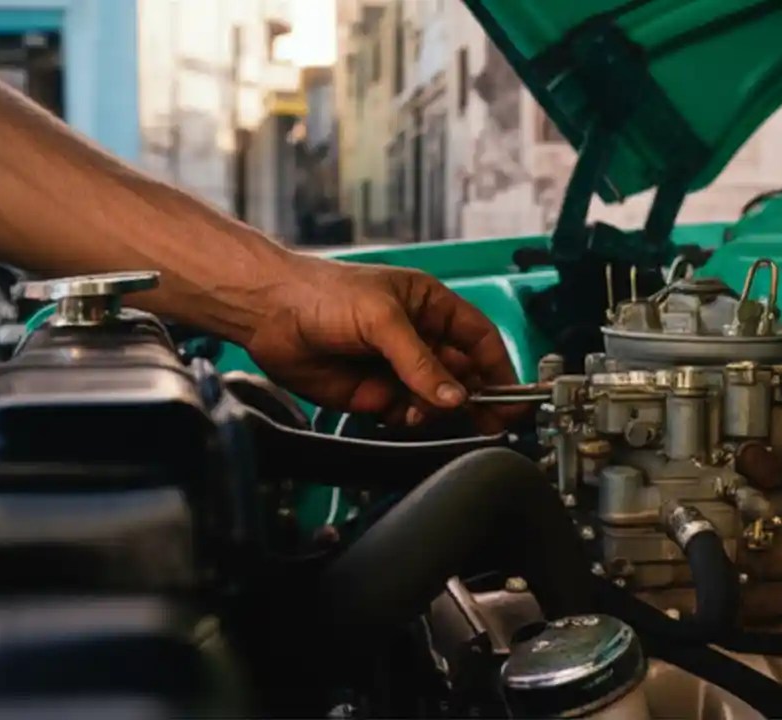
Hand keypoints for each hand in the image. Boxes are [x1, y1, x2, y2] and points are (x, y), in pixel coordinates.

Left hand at [243, 255, 522, 431]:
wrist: (268, 313)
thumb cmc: (321, 293)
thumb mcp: (382, 320)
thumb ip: (420, 361)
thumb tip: (454, 394)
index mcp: (430, 307)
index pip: (479, 339)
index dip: (498, 367)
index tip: (513, 394)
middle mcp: (418, 339)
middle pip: (463, 376)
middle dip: (475, 398)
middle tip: (489, 420)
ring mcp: (397, 368)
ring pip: (436, 400)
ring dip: (437, 411)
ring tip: (426, 410)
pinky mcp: (374, 394)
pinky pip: (406, 415)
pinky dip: (410, 420)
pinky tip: (401, 414)